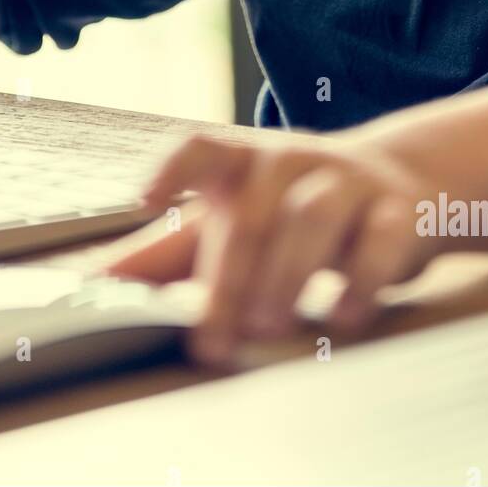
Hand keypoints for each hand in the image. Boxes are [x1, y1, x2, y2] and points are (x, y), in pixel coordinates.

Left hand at [103, 130, 439, 364]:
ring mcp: (347, 180)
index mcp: (243, 159)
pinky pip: (380, 240)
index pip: (203, 146)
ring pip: (313, 215)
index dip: (172, 168)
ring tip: (269, 325)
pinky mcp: (396, 210)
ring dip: (287, 273)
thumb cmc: (288, 206)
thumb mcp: (227, 219)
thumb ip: (162, 254)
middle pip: (253, 212)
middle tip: (213, 339)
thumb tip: (88, 286)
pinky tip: (344, 317)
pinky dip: (362, 280)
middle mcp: (292, 159)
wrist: (399, 183)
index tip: (143, 200)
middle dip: (229, 279)